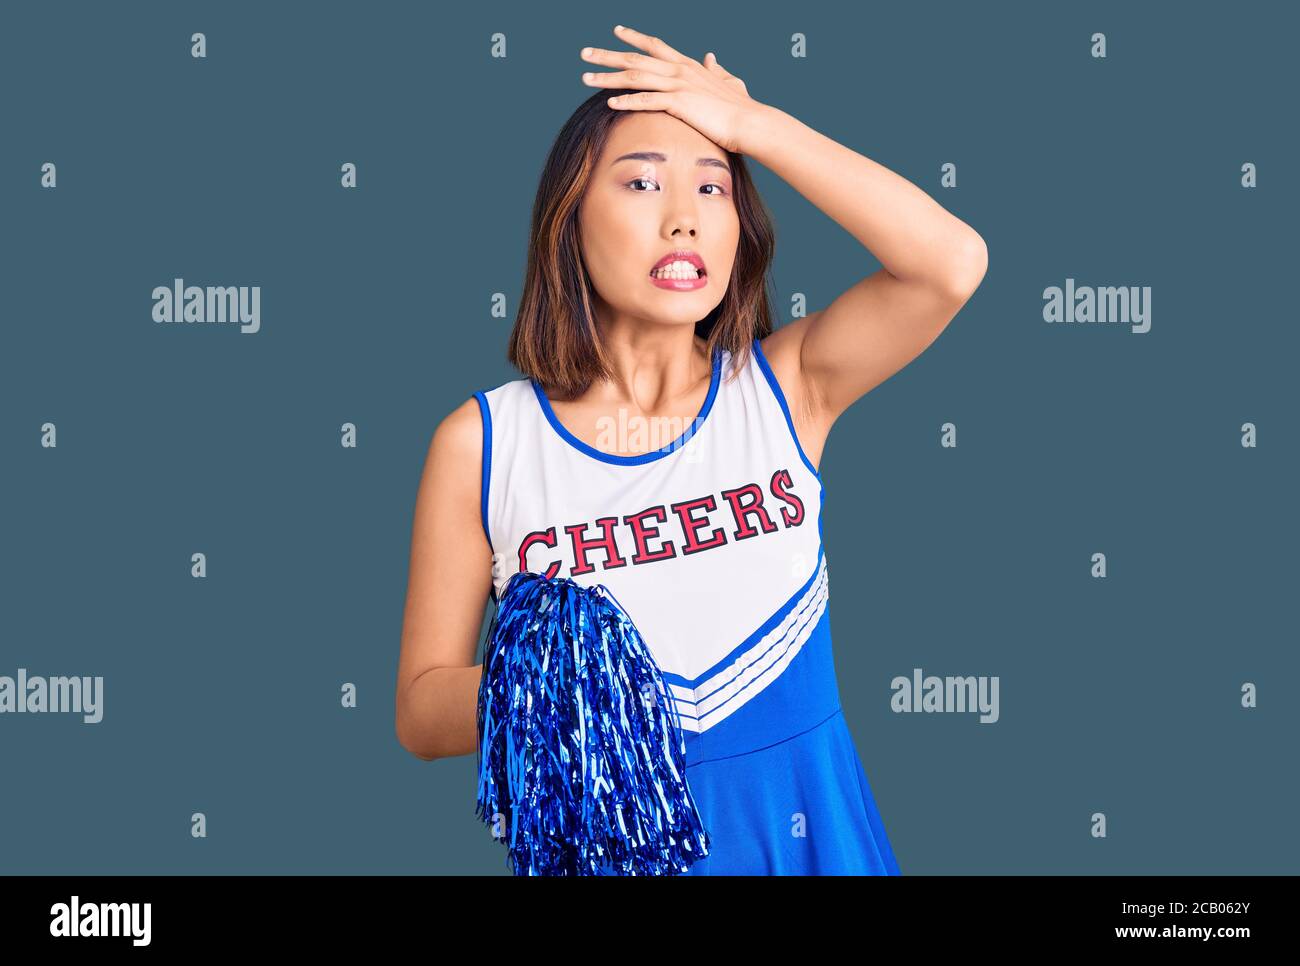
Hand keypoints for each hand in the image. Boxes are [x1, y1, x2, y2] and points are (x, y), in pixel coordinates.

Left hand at [580, 25, 764, 154]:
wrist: (751, 121)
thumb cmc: (741, 108)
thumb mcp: (729, 82)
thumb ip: (717, 70)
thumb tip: (712, 58)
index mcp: (688, 65)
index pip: (655, 46)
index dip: (634, 37)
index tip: (616, 31)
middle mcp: (680, 70)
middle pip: (637, 58)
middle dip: (608, 55)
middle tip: (585, 54)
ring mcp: (679, 84)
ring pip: (636, 76)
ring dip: (608, 78)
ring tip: (586, 79)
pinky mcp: (680, 103)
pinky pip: (647, 100)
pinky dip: (627, 101)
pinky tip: (609, 103)